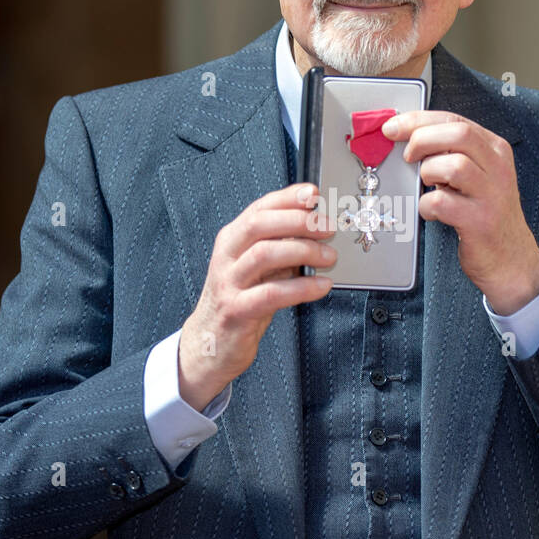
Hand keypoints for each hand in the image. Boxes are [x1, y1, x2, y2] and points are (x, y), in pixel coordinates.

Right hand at [178, 183, 335, 407]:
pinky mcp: (235, 311)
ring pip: (264, 254)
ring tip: (329, 257)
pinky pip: (271, 294)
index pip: (259, 208)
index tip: (314, 194)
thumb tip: (315, 229)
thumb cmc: (239, 302)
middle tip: (327, 227)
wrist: (209, 345)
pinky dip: (301, 288)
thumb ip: (281, 249)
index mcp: (231, 241)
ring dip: (303, 251)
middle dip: (298, 221)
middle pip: (259, 225)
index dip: (287, 198)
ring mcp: (228, 283)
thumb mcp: (259, 270)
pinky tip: (321, 286)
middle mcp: (226, 257)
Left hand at [383, 111, 538, 314]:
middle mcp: (497, 168)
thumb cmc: (485, 213)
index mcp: (495, 150)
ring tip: (428, 186)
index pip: (455, 120)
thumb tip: (407, 137)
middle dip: (422, 139)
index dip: (418, 120)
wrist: (510, 258)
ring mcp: (491, 195)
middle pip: (458, 134)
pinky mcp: (480, 221)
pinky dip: (426, 205)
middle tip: (407, 156)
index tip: (393, 127)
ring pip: (452, 165)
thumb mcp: (477, 176)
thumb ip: (451, 153)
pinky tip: (432, 212)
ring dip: (428, 173)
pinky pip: (441, 202)